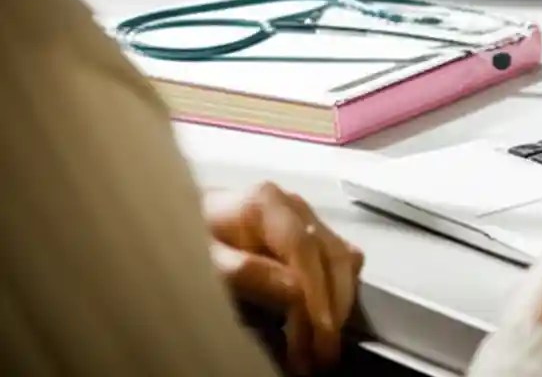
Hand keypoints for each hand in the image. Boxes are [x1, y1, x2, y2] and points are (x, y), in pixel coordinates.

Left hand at [205, 182, 363, 374]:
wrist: (181, 230)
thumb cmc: (188, 244)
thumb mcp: (204, 261)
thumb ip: (245, 272)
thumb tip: (297, 290)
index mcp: (265, 202)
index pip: (304, 248)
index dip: (318, 292)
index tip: (321, 331)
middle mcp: (295, 206)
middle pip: (333, 255)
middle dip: (333, 307)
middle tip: (322, 353)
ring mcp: (308, 219)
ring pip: (345, 260)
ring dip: (338, 304)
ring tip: (319, 345)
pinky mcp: (314, 235)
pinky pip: (342, 262)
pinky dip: (337, 293)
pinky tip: (320, 321)